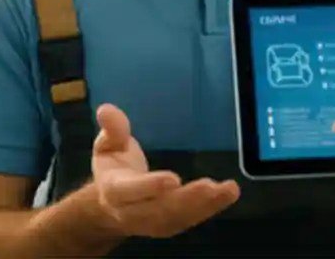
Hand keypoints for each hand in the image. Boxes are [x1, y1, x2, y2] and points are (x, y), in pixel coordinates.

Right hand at [91, 103, 239, 237]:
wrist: (108, 206)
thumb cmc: (112, 168)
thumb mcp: (106, 145)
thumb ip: (112, 130)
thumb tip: (106, 109)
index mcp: (115, 190)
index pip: (131, 191)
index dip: (150, 187)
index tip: (173, 178)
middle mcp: (132, 212)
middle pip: (160, 209)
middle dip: (186, 199)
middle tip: (210, 186)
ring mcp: (152, 223)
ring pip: (178, 217)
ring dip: (205, 206)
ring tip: (228, 190)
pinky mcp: (169, 226)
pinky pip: (190, 220)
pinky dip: (211, 209)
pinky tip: (227, 194)